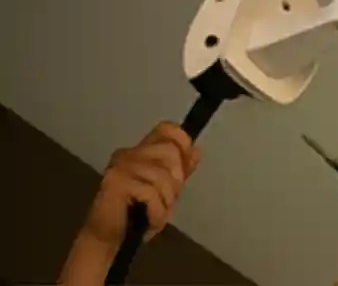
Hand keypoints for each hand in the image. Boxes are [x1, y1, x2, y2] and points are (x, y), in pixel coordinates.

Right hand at [60, 122, 200, 281]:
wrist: (108, 239)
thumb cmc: (137, 216)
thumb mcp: (165, 191)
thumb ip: (179, 171)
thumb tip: (197, 151)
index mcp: (141, 151)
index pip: (167, 130)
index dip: (183, 145)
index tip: (182, 171)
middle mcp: (129, 153)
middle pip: (170, 151)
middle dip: (175, 181)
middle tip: (165, 201)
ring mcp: (121, 166)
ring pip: (163, 175)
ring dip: (165, 202)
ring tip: (154, 214)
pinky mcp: (115, 182)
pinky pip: (151, 192)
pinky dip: (156, 212)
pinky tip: (148, 221)